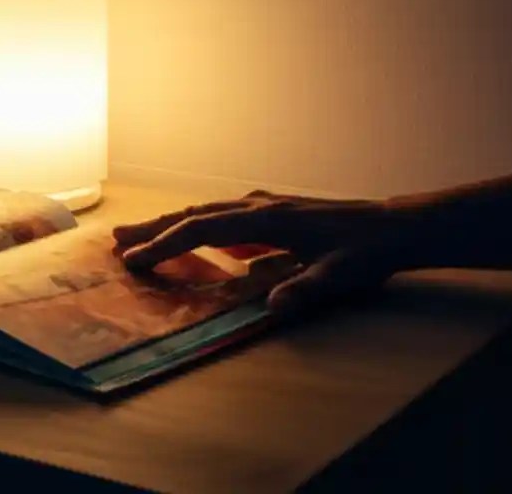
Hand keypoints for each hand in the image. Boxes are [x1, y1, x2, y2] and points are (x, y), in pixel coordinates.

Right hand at [114, 191, 416, 315]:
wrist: (396, 226)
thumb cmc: (367, 253)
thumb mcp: (338, 276)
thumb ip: (305, 290)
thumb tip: (274, 306)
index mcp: (266, 218)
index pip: (202, 229)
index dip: (166, 244)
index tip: (136, 260)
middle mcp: (259, 206)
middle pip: (194, 213)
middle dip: (154, 228)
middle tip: (116, 241)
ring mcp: (266, 206)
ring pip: (206, 212)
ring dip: (172, 224)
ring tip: (140, 236)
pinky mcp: (275, 212)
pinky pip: (223, 216)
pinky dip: (198, 224)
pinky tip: (195, 234)